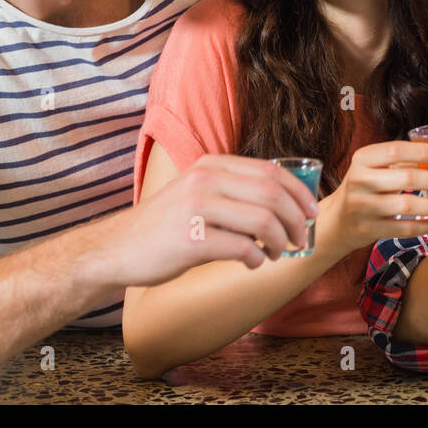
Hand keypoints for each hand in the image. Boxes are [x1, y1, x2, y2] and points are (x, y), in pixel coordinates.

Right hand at [94, 154, 319, 287]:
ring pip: (263, 221)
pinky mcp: (190, 240)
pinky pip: (242, 248)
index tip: (312, 212)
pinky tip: (253, 263)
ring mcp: (196, 208)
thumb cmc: (165, 225)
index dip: (299, 193)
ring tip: (278, 253)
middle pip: (272, 195)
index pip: (271, 172)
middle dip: (296, 220)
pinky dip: (257, 258)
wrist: (115, 250)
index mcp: (211, 164)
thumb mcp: (198, 192)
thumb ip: (234, 190)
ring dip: (281, 241)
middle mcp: (205, 180)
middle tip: (301, 239)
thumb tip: (286, 203)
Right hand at [321, 141, 427, 253]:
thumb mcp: (374, 168)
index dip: (422, 152)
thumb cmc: (364, 188)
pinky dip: (426, 226)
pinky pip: (404, 229)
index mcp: (363, 159)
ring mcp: (363, 207)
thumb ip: (401, 161)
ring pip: (407, 206)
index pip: (395, 150)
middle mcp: (360, 181)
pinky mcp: (369, 230)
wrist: (337, 220)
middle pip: (406, 178)